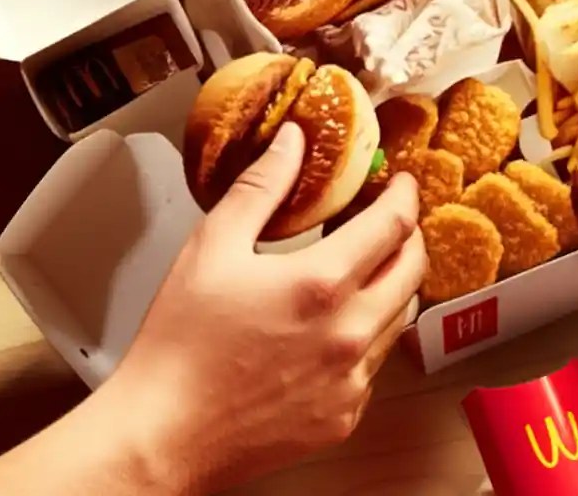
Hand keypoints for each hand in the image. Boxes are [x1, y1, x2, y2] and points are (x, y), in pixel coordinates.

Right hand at [105, 123, 425, 491]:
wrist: (164, 434)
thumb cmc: (179, 345)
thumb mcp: (212, 248)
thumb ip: (262, 187)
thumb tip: (294, 142)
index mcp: (322, 285)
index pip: (394, 225)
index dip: (404, 195)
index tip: (401, 182)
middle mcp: (351, 334)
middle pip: (413, 269)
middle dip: (409, 236)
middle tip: (389, 221)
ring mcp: (353, 380)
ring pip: (399, 317)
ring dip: (391, 286)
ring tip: (362, 269)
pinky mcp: (345, 415)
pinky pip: (376, 364)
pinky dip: (368, 336)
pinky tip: (335, 327)